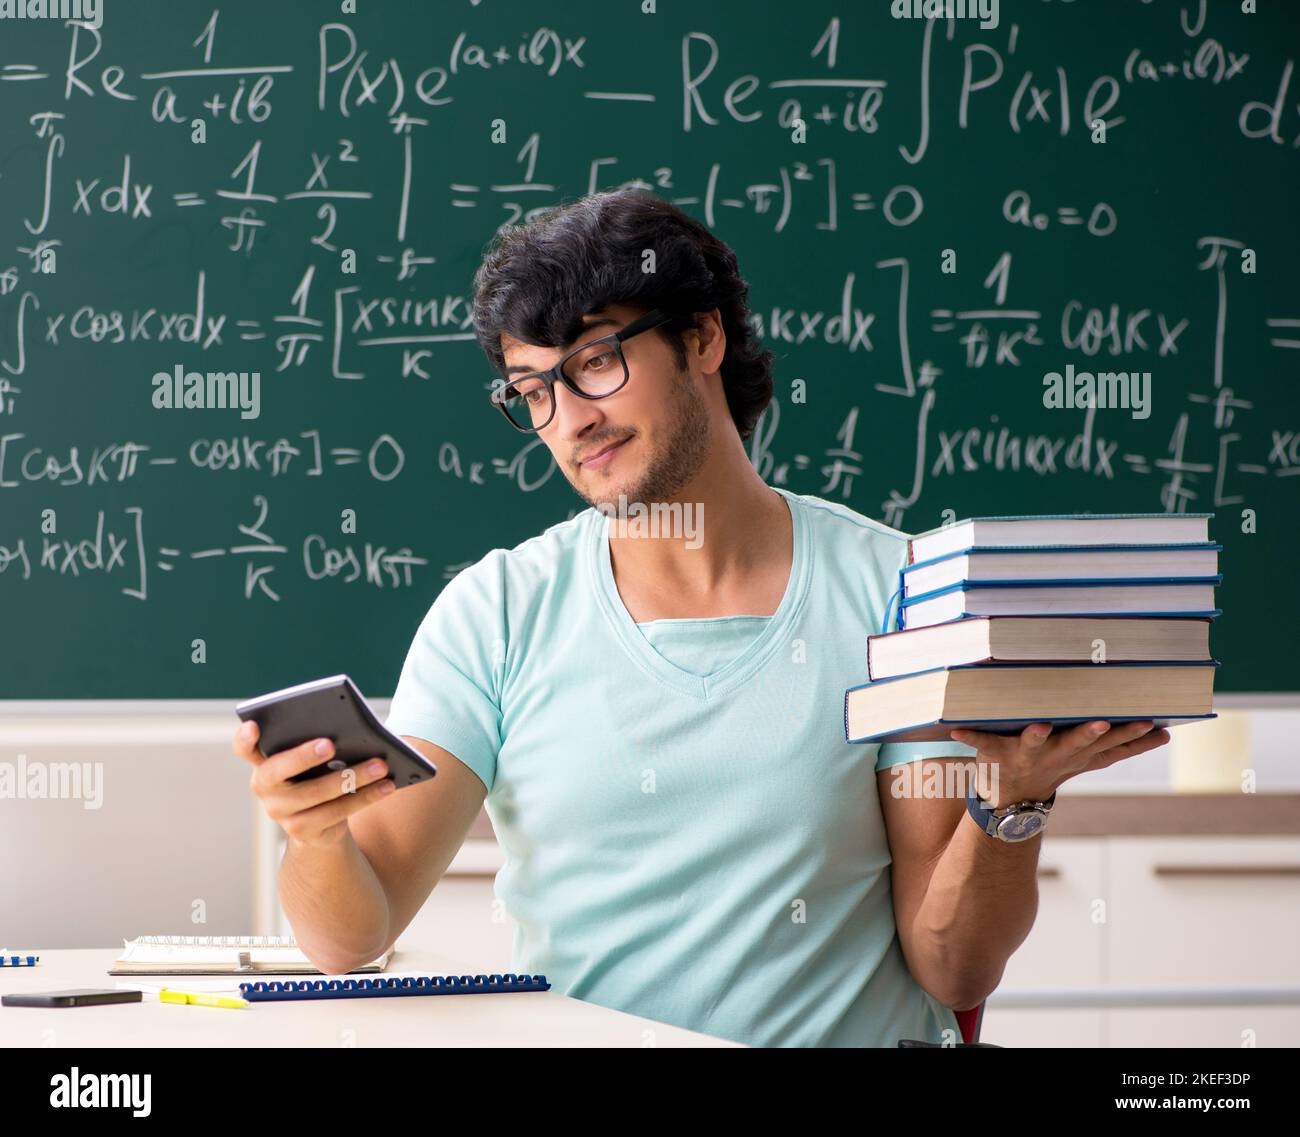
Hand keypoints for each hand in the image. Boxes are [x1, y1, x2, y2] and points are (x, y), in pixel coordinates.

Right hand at [232, 719, 396, 848]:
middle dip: (304, 756)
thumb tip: (353, 729)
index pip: (244, 748)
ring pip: (316, 794)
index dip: (245, 738)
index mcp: (263, 761)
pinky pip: (337, 812)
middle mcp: (265, 787)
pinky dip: (366, 797)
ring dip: (353, 777)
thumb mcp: (316, 759)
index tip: (255, 724)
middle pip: (279, 770)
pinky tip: (387, 785)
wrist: (320, 824)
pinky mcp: (302, 831)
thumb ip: (321, 743)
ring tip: (381, 765)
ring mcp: (280, 812)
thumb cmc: (319, 774)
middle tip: (331, 744)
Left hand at [949, 720, 1170, 807]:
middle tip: (1104, 723)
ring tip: (1042, 726)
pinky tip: (956, 730)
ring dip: (1039, 736)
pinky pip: (982, 743)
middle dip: (1091, 734)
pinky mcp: (997, 753)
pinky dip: (970, 737)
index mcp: (1080, 753)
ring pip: (1036, 745)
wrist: (1012, 799)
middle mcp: (1057, 755)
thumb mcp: (1089, 758)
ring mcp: (1028, 755)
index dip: (1133, 738)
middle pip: (1079, 745)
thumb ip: (1123, 745)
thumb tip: (1167, 732)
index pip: (1113, 746)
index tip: (1154, 725)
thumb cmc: (1053, 765)